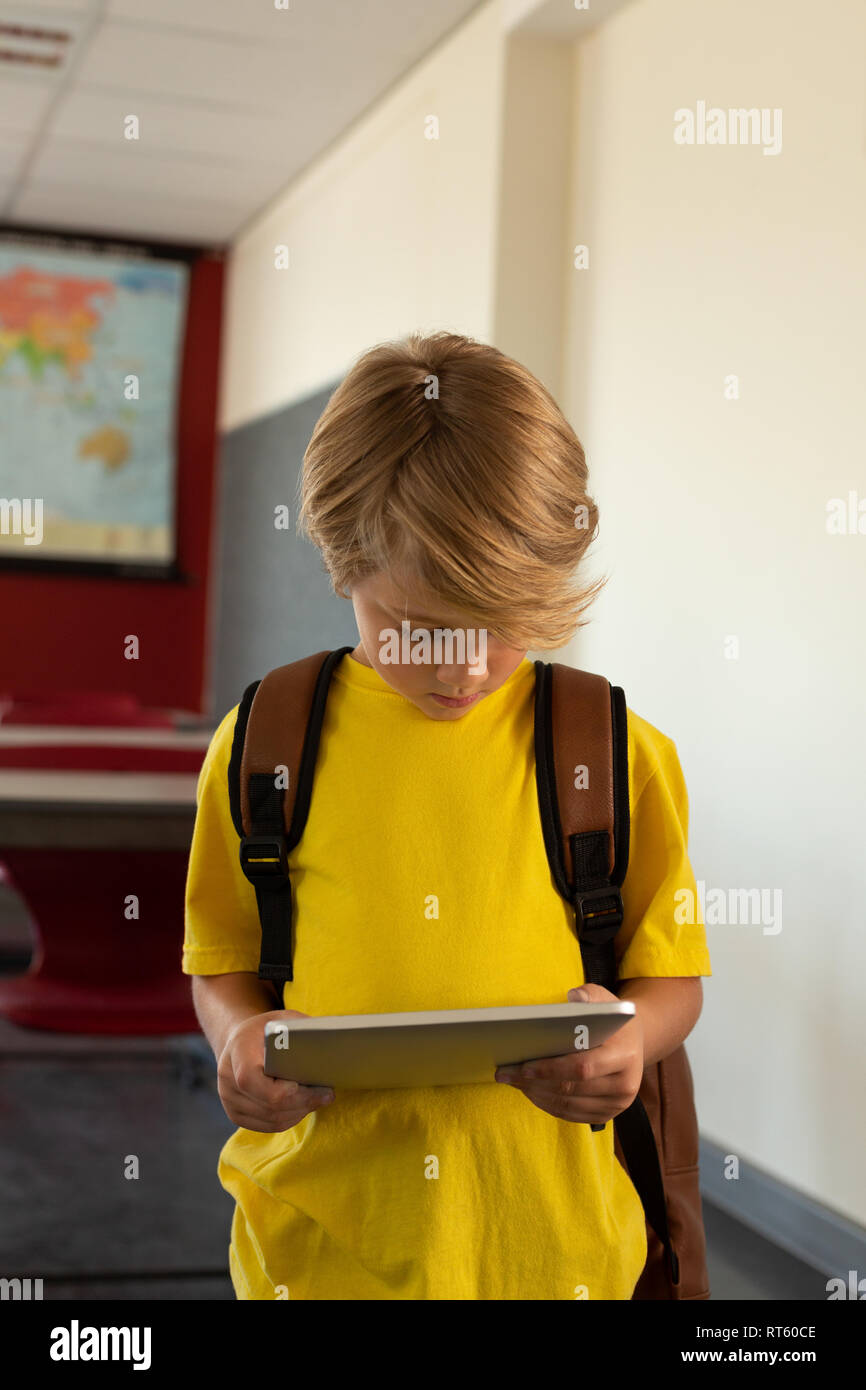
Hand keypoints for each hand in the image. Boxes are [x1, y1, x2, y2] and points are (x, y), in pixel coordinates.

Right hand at [217, 1009, 334, 1132]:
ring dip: (300, 1112)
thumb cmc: (266, 1029)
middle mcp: (227, 1078)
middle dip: (303, 1101)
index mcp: (237, 1051)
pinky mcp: (236, 1114)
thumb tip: (329, 1045)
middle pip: (269, 1104)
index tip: (313, 1083)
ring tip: (319, 1098)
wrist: (238, 1042)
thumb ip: (301, 1031)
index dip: (284, 1089)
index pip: (252, 1079)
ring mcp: (229, 1100)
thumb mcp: (283, 1019)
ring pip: (272, 1119)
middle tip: (328, 1093)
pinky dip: (290, 1118)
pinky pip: (268, 1125)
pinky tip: (303, 1106)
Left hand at [494, 983, 643, 1123]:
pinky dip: (545, 1103)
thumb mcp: (605, 999)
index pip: (582, 1068)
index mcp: (625, 1056)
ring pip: (567, 1106)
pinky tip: (528, 1089)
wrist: (634, 1042)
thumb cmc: (612, 1019)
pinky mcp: (605, 1115)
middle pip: (571, 1089)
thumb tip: (574, 998)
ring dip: (535, 1094)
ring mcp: (616, 1105)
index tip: (522, 1065)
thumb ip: (589, 995)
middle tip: (505, 1073)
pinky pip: (570, 1114)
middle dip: (533, 1081)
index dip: (550, 1068)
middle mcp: (624, 1085)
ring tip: (512, 1080)